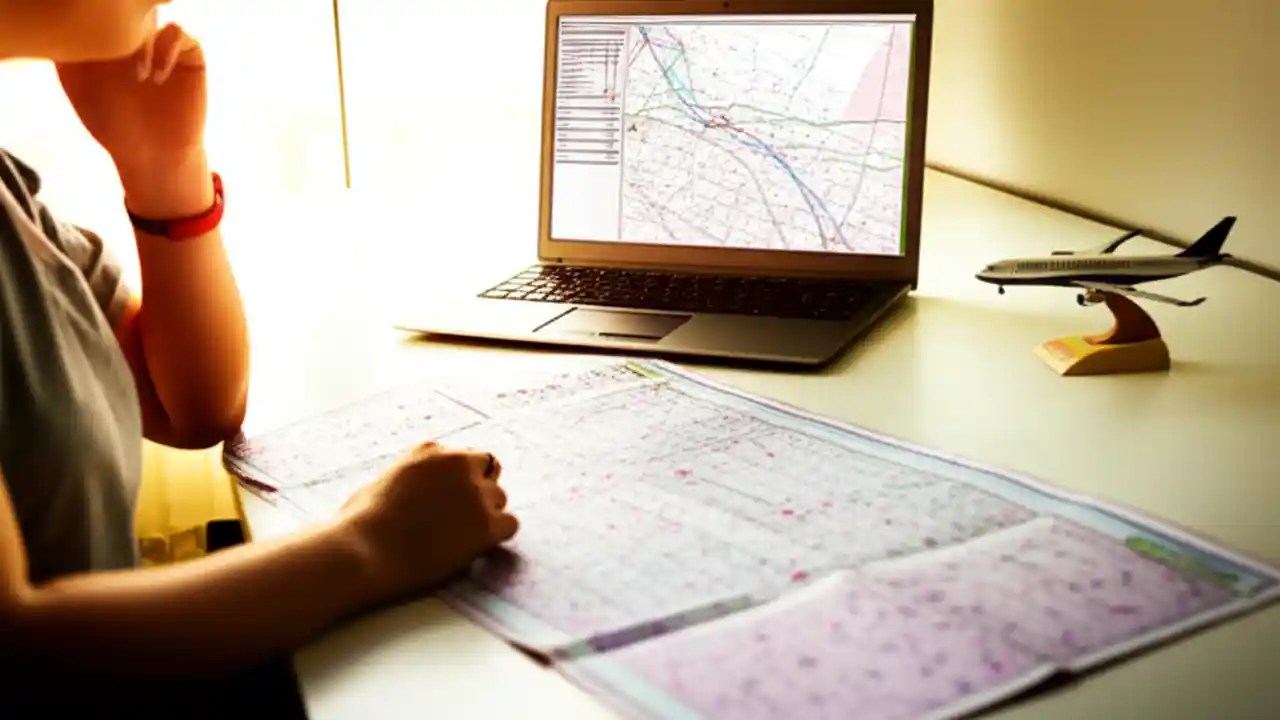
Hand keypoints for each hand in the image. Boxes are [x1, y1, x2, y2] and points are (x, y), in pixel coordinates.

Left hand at [56, 21, 207, 171]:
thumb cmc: (113, 125)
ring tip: (136, 77)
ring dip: (140, 40)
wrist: (154, 154)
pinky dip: (166, 48)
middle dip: (118, 21)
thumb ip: (66, 51)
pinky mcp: (189, 54)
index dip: (92, 15)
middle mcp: (135, 35)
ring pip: (151, 14)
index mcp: (106, 36)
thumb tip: (55, 20)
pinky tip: (156, 77)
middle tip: (113, 50)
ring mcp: (161, 43)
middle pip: (128, 7)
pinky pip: (178, 33)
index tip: (87, 39)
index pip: (99, 9)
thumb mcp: (77, 85)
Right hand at [340, 443, 518, 601]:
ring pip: (500, 498)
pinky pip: (510, 525)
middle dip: (478, 491)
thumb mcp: (381, 484)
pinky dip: (497, 536)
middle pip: (489, 471)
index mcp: (431, 450)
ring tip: (460, 539)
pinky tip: (476, 550)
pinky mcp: (486, 524)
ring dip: (487, 515)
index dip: (457, 480)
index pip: (462, 458)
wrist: (362, 551)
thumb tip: (413, 494)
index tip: (447, 500)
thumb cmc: (358, 525)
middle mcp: (459, 464)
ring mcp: (476, 493)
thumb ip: (409, 479)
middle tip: (459, 519)